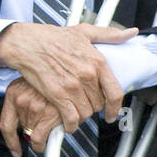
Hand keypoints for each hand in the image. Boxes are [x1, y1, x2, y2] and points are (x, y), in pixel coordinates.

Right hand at [0, 21, 135, 132]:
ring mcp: (72, 86)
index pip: (115, 93)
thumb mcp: (84, 31)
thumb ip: (110, 34)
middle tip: (84, 104)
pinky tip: (67, 122)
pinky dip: (70, 124)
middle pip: (99, 105)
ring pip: (85, 113)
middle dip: (92, 107)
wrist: (26, 43)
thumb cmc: (51, 37)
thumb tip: (130, 33)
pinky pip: (70, 118)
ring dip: (81, 116)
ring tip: (74, 111)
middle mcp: (87, 75)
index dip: (115, 108)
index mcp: (97, 61)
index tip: (112, 113)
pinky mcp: (57, 95)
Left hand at [0, 77, 62, 156]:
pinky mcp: (51, 113)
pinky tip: (62, 129)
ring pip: (35, 134)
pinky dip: (52, 139)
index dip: (11, 143)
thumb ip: (23, 102)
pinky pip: (43, 138)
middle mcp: (22, 100)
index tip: (16, 152)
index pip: (6, 126)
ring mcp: (36, 107)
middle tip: (46, 122)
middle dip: (35, 128)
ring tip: (56, 120)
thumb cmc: (49, 73)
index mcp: (13, 93)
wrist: (63, 61)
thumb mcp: (28, 83)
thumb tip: (27, 130)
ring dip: (46, 131)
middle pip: (24, 130)